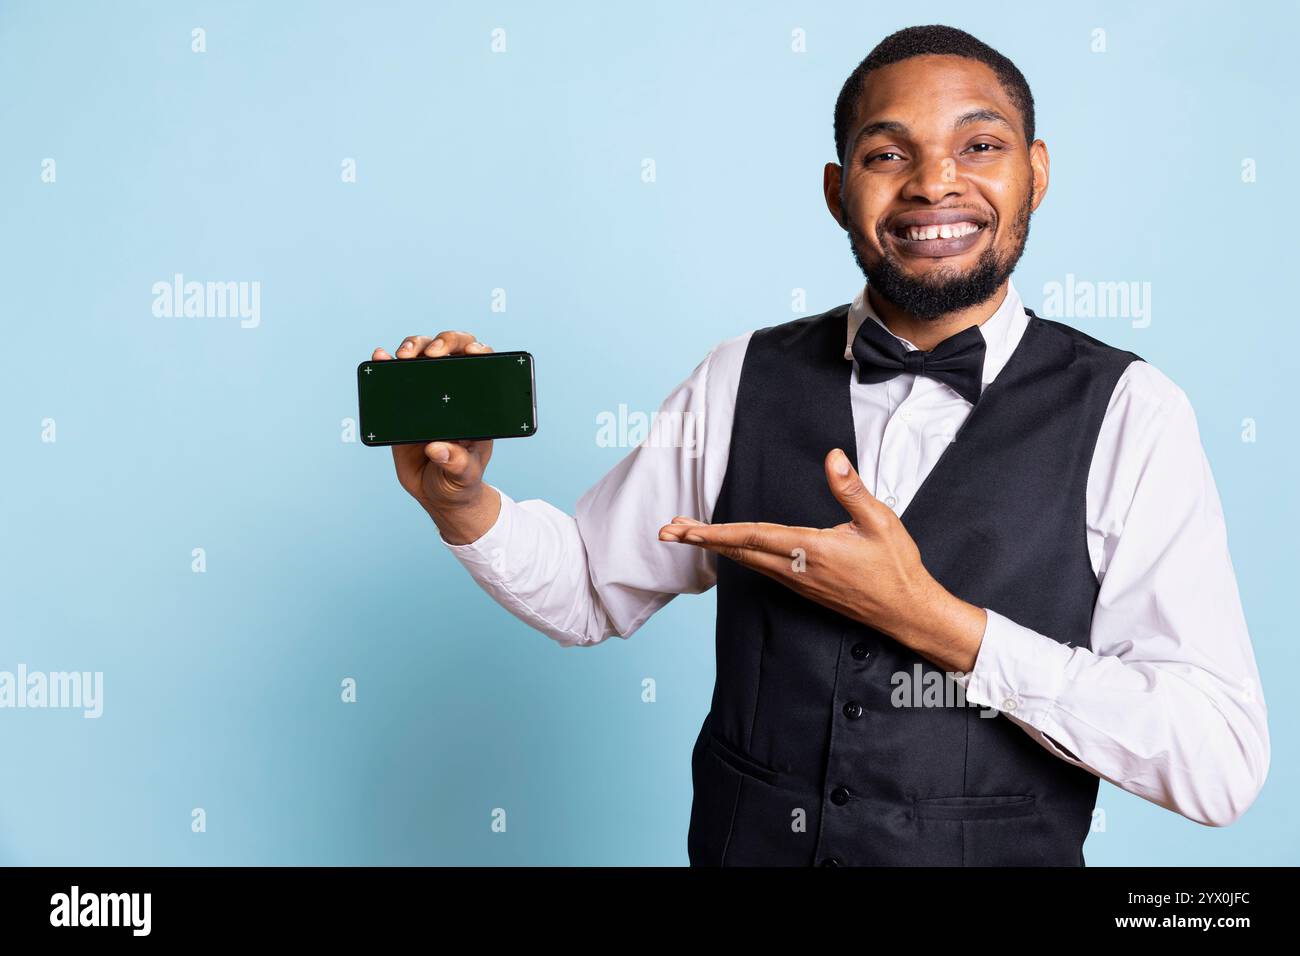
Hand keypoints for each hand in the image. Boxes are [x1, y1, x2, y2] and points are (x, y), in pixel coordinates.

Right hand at [371, 331, 495, 519]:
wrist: (437, 494)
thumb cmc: (460, 481)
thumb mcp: (464, 474)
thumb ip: (456, 463)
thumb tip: (437, 448)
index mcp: (478, 405)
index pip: (483, 366)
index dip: (478, 350)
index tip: (471, 352)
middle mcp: (453, 393)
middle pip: (451, 351)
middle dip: (442, 342)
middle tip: (432, 353)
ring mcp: (427, 395)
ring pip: (422, 356)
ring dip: (413, 346)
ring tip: (403, 355)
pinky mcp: (402, 404)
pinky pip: (394, 378)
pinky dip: (385, 364)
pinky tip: (379, 357)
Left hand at [657, 448, 984, 669]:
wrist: (907, 611)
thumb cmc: (896, 566)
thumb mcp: (880, 521)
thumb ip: (851, 489)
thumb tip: (832, 457)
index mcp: (811, 550)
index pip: (754, 536)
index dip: (717, 532)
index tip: (687, 529)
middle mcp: (797, 569)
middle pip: (739, 551)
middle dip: (701, 540)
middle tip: (666, 531)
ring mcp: (798, 582)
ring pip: (747, 561)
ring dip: (715, 546)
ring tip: (687, 534)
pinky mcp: (803, 587)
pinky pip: (761, 569)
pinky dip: (737, 555)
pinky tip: (729, 548)